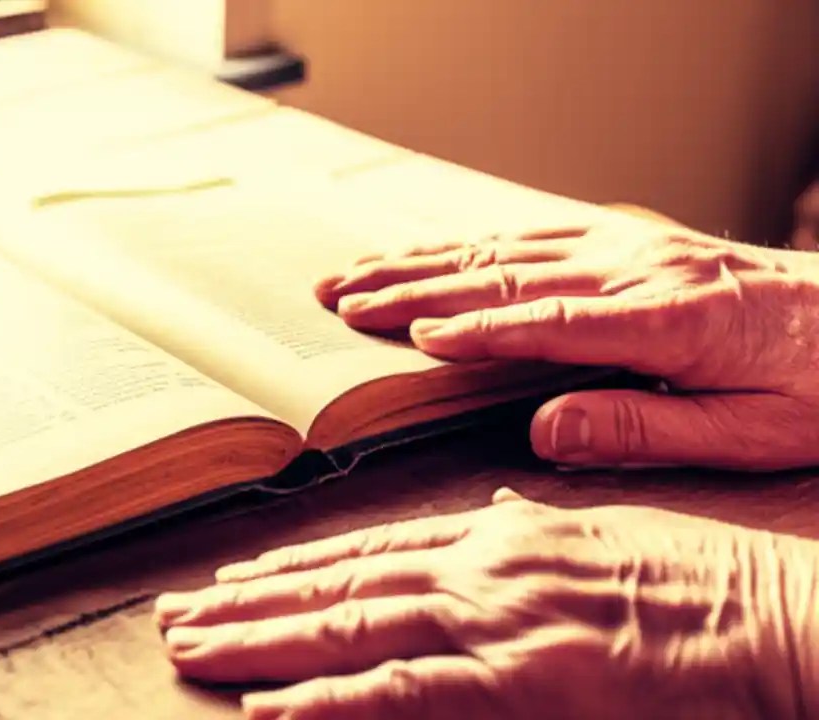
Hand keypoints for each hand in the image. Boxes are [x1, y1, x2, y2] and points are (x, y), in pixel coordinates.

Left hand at [155, 489, 816, 719]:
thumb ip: (528, 525)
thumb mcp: (600, 530)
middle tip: (172, 611)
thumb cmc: (695, 579)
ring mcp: (492, 623)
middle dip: (246, 599)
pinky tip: (271, 708)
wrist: (770, 614)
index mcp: (495, 534)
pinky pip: (405, 695)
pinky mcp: (519, 684)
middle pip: (336, 585)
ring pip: (346, 629)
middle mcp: (476, 568)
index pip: (366, 548)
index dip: (291, 566)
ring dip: (257, 640)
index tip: (233, 574)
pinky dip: (331, 702)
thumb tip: (487, 509)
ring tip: (188, 648)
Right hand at [314, 223, 818, 469]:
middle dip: (413, 287)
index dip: (471, 331)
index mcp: (668, 318)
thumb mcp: (748, 433)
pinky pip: (534, 231)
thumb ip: (643, 429)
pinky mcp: (631, 238)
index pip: (546, 322)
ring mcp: (631, 243)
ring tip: (355, 274)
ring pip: (506, 245)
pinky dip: (470, 243)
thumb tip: (542, 432)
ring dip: (423, 260)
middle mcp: (638, 267)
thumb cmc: (816, 387)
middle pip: (505, 272)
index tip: (402, 337)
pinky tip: (429, 252)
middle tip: (341, 299)